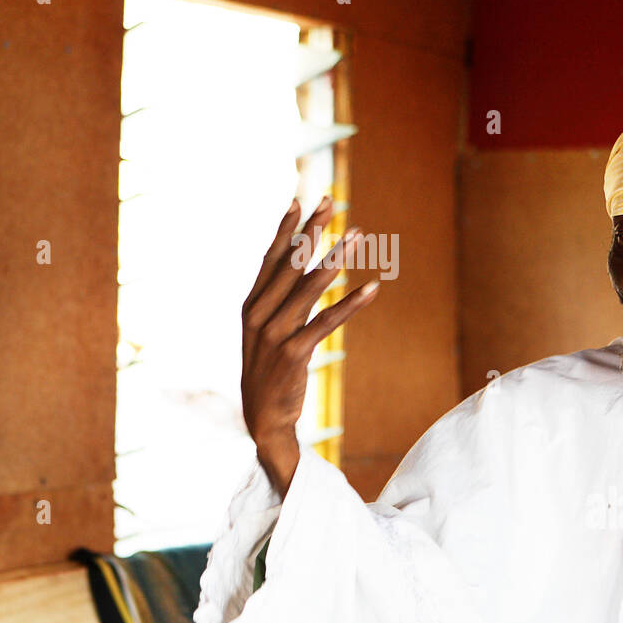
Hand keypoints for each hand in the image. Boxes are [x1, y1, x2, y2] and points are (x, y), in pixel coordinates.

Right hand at [241, 195, 379, 495]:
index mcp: (251, 306)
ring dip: (335, 258)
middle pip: (290, 263)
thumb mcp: (264, 333)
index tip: (299, 199)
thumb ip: (277, 302)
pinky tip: (372, 289)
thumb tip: (296, 272)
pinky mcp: (293, 354)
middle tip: (330, 201)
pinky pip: (327, 322)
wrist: (262, 422)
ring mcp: (275, 333)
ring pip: (309, 287)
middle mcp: (259, 315)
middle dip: (312, 230)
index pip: (270, 258)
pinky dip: (350, 305)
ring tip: (357, 234)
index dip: (286, 229)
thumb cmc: (268, 374)